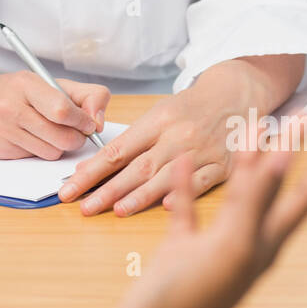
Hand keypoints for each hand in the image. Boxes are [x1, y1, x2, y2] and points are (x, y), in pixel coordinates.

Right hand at [0, 72, 111, 160]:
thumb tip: (98, 123)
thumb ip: (83, 96)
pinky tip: (28, 137)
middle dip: (76, 139)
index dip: (83, 121)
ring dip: (57, 146)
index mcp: (27, 85)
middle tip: (73, 132)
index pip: (63, 110)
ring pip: (52, 153)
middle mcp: (11, 108)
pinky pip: (35, 158)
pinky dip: (39, 151)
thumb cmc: (17, 93)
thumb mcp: (47, 83)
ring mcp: (3, 131)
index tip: (89, 123)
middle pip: (62, 138)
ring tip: (47, 132)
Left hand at [59, 55, 303, 214]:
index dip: (92, 171)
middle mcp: (177, 136)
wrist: (235, 96)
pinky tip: (164, 207)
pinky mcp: (223, 165)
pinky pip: (202, 182)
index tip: (70, 187)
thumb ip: (132, 141)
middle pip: (137, 167)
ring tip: (115, 211)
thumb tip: (95, 166)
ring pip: (165, 177)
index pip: (117, 150)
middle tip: (83, 206)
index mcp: (157, 120)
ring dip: (138, 196)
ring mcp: (201, 151)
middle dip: (107, 190)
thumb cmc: (190, 108)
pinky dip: (183, 193)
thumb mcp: (159, 113)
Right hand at [111, 130, 306, 307]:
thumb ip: (256, 200)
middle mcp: (247, 241)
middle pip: (275, 188)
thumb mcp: (233, 245)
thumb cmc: (195, 300)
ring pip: (235, 194)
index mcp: (266, 243)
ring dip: (243, 162)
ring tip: (249, 129)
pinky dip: (186, 185)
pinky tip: (181, 163)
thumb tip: (284, 158)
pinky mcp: (182, 250)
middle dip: (291, 153)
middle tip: (303, 119)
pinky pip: (189, 210)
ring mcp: (215, 246)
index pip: (306, 197)